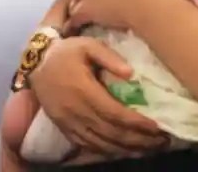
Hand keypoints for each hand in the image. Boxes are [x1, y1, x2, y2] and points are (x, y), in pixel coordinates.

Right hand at [27, 37, 169, 159]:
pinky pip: (88, 145)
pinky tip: (123, 150)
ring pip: (101, 144)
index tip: (157, 127)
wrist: (36, 63)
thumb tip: (132, 74)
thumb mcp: (87, 45)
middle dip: (139, 140)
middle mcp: (77, 110)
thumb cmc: (65, 52)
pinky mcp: (64, 128)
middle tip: (161, 142)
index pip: (115, 114)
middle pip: (112, 133)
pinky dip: (108, 151)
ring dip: (126, 149)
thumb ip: (109, 57)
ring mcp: (69, 122)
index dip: (138, 123)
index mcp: (84, 90)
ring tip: (148, 149)